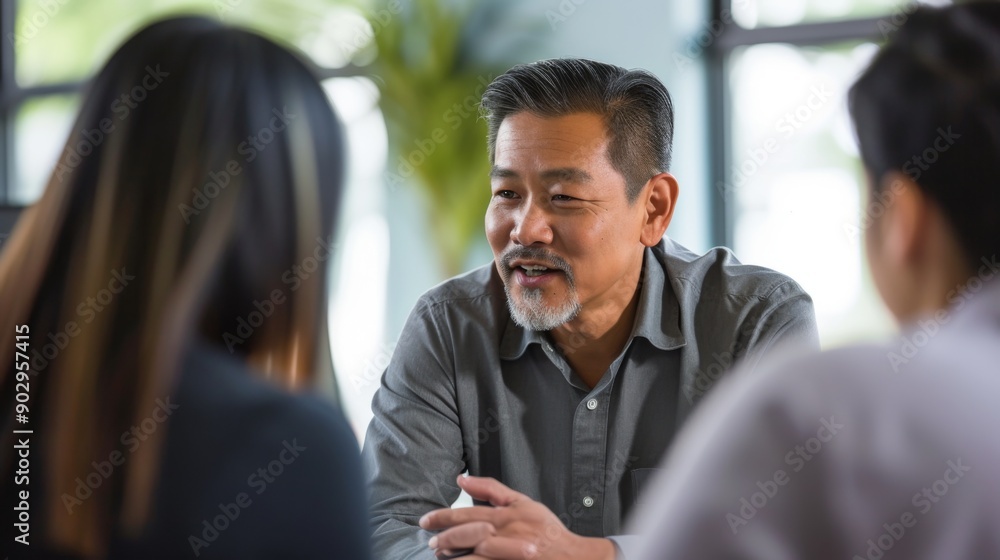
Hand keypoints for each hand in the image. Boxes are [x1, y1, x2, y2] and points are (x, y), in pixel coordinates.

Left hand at [419, 475, 616, 559]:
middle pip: (466, 536)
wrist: (572, 557)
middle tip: (431, 542)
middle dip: (445, 539)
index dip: (443, 517)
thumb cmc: (546, 529)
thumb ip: (491, 489)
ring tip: (440, 557)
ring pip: (472, 557)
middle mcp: (505, 535)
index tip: (426, 521)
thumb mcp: (522, 502)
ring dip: (453, 557)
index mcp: (506, 516)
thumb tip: (461, 479)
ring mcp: (508, 555)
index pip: (467, 514)